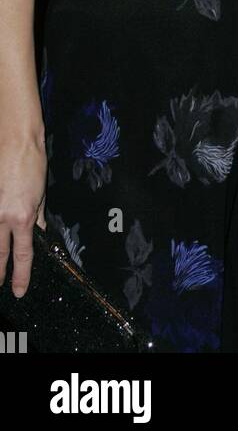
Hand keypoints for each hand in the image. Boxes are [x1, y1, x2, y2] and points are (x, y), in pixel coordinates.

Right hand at [0, 126, 47, 297]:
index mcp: (23, 217)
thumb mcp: (41, 193)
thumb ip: (38, 216)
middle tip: (0, 285)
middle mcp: (3, 217)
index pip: (22, 254)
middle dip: (0, 272)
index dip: (21, 275)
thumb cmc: (32, 162)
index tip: (19, 290)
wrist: (16, 140)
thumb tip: (37, 231)